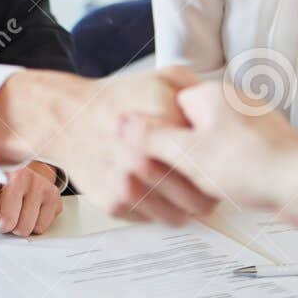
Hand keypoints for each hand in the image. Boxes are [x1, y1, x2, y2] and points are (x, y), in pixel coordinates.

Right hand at [0, 67, 215, 225]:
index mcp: (162, 123)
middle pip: (202, 198)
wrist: (69, 118)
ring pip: (181, 215)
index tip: (223, 163)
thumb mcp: (161, 79)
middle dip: (209, 193)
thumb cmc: (119, 100)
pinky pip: (154, 218)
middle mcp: (144, 156)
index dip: (222, 164)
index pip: (213, 163)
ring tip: (185, 189)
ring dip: (187, 207)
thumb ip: (197, 89)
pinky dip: (160, 209)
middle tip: (209, 183)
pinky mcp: (115, 202)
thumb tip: (228, 107)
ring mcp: (128, 183)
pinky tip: (157, 189)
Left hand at [0, 162, 62, 236]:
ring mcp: (38, 185)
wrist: (26, 166)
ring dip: (14, 226)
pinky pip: (39, 228)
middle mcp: (19, 175)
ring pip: (23, 228)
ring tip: (12, 211)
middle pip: (5, 223)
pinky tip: (26, 210)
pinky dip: (31, 225)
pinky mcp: (53, 196)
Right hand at [121, 82, 297, 234]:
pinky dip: (229, 173)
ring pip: (212, 144)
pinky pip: (235, 156)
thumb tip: (122, 124)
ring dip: (205, 166)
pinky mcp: (267, 146)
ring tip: (207, 185)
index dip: (160, 133)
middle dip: (183, 153)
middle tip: (182, 175)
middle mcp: (232, 103)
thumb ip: (151, 137)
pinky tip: (230, 188)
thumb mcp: (187, 153)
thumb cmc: (252, 166)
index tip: (156, 155)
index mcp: (210, 96)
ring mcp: (252, 123)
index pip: (168, 105)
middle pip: (190, 126)